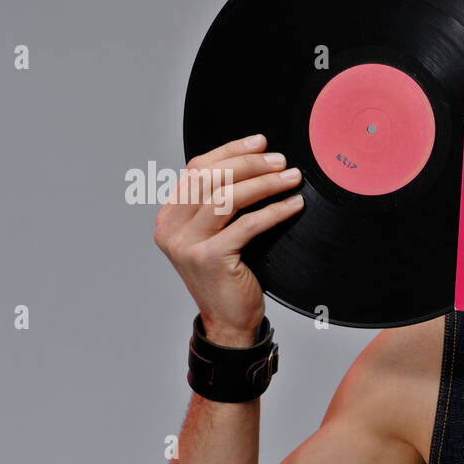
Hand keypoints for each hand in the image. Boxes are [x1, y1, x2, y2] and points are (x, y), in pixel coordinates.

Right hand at [153, 133, 303, 345]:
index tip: (260, 142)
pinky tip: (294, 205)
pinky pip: (247, 224)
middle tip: (281, 160)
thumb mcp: (215, 234)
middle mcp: (170, 228)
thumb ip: (217, 204)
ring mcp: (186, 244)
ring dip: (265, 184)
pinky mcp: (209, 258)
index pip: (196, 169)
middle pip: (210, 178)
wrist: (228, 321)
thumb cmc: (228, 275)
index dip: (229, 151)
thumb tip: (253, 161)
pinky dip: (274, 211)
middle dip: (250, 163)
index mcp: (169, 216)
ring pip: (227, 197)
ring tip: (293, 178)